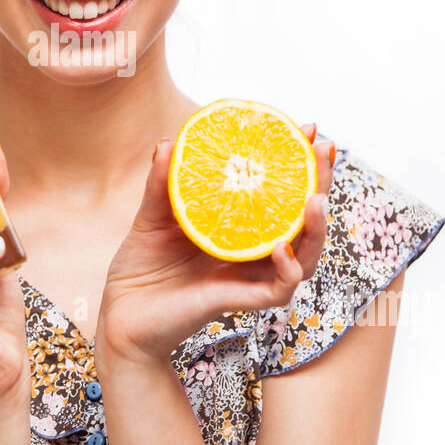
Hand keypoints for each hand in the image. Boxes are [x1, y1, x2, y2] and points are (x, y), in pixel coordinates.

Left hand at [96, 123, 332, 367]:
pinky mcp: (241, 301)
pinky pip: (280, 287)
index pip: (280, 194)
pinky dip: (288, 268)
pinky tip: (281, 247)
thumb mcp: (151, 217)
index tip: (308, 129)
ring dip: (317, 228)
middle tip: (323, 150)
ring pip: (306, 257)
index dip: (298, 163)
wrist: (122, 315)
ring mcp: (250, 277)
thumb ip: (162, 183)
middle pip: (304, 220)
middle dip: (321, 184)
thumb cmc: (141, 268)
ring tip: (316, 199)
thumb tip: (168, 142)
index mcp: (238, 228)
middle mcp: (252, 252)